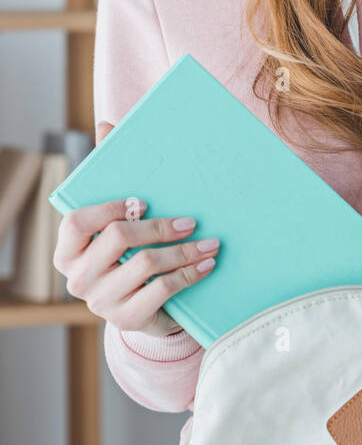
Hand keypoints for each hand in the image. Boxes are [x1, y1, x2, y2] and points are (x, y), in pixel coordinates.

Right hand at [53, 120, 217, 335]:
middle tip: (192, 221)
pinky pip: (163, 291)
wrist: (146, 308)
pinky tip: (208, 264)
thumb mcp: (119, 217)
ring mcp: (101, 302)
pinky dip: (190, 274)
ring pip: (146, 265)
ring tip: (211, 242)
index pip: (77, 222)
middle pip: (118, 239)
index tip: (142, 200)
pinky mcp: (127, 320)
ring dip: (185, 251)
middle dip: (160, 226)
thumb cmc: (130, 252)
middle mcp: (78, 278)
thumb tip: (106, 125)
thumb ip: (110, 174)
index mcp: (68, 250)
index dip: (108, 208)